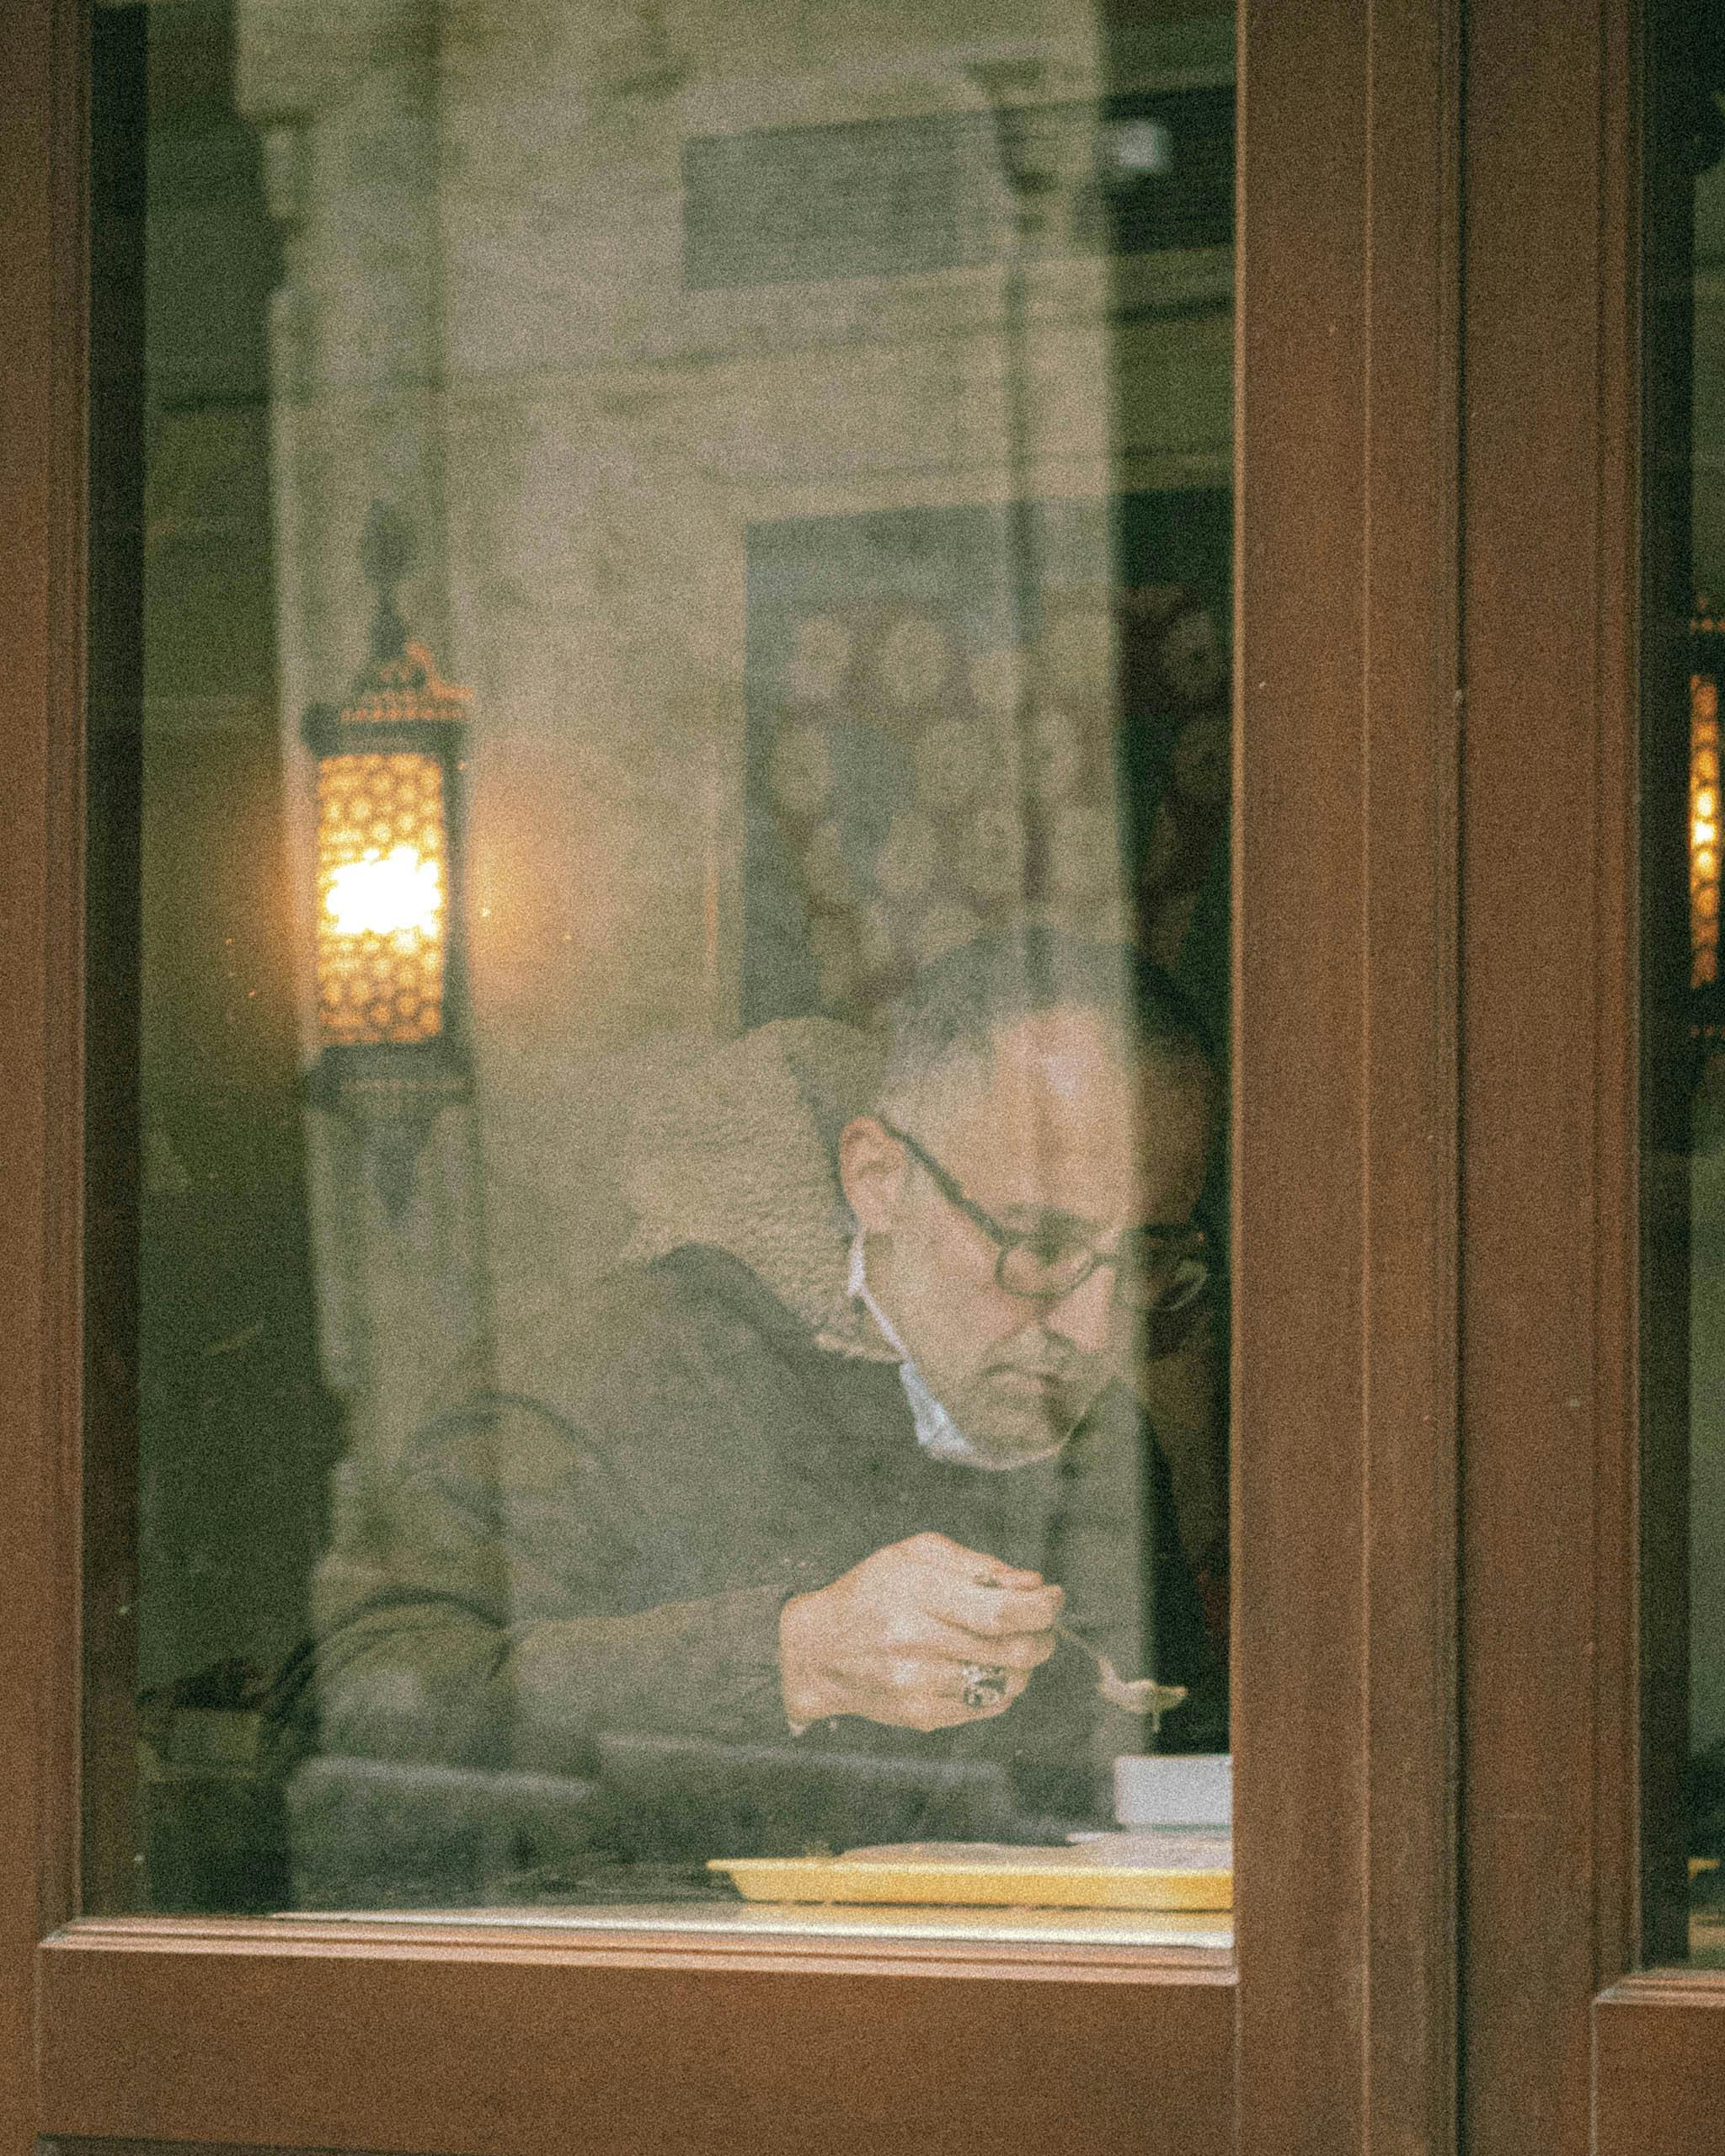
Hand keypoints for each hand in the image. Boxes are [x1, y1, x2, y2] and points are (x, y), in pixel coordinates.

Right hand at [779, 1532, 1063, 1731]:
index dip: (1041, 1608)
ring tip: (1011, 1645)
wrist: (816, 1650)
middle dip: (1043, 1636)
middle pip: (1011, 1652)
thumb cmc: (872, 1592)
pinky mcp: (920, 1716)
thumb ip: (977, 1565)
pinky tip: (984, 1668)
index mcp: (916, 1593)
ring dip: (1024, 1664)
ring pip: (1006, 1684)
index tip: (1055, 1598)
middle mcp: (916, 1642)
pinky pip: (985, 1707)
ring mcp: (918, 1685)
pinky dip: (1000, 1688)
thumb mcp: (915, 1556)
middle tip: (1043, 1624)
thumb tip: (1033, 1584)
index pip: (999, 1612)